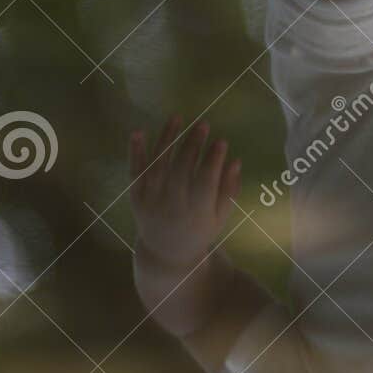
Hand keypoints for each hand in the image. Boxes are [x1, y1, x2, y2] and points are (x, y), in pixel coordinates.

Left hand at [129, 116, 240, 275]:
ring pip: (157, 167)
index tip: (222, 140)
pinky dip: (136, 153)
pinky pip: (135, 172)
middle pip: (180, 171)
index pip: (204, 183)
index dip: (213, 161)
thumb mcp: (219, 217)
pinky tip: (139, 131)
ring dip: (166, 141)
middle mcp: (171, 207)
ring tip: (177, 117)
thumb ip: (228, 191)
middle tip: (203, 124)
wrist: (165, 254)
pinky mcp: (136, 198)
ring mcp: (150, 202)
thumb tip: (236, 161)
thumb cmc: (199, 231)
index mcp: (195, 214)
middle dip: (192, 146)